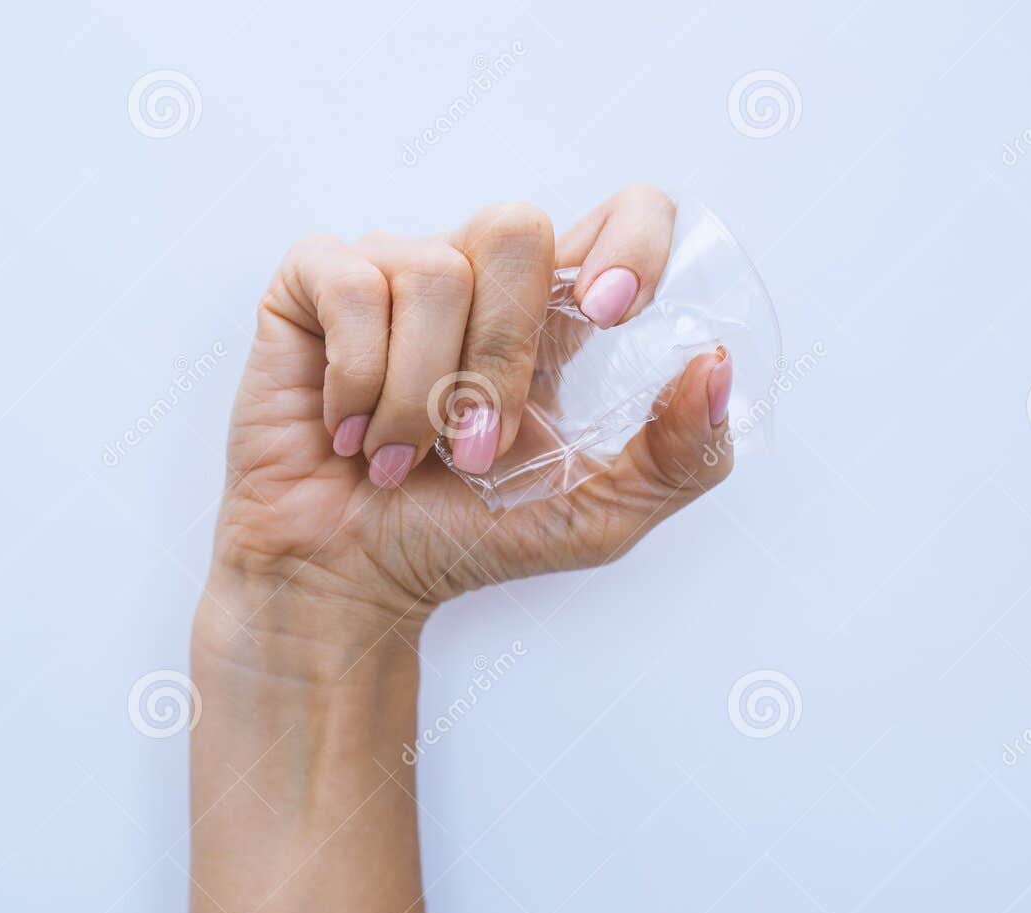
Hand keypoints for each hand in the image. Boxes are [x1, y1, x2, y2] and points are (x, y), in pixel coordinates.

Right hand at [208, 186, 734, 634]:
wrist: (350, 581)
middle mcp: (473, 279)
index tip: (613, 314)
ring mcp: (389, 272)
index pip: (621, 214)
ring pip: (432, 271)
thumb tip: (717, 365)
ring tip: (396, 457)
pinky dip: (357, 379)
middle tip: (473, 449)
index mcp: (552, 317)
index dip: (630, 238)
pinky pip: (352, 288)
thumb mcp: (597, 516)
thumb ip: (679, 455)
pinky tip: (345, 432)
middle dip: (499, 355)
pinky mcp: (313, 285)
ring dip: (419, 392)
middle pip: (516, 227)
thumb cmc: (461, 541)